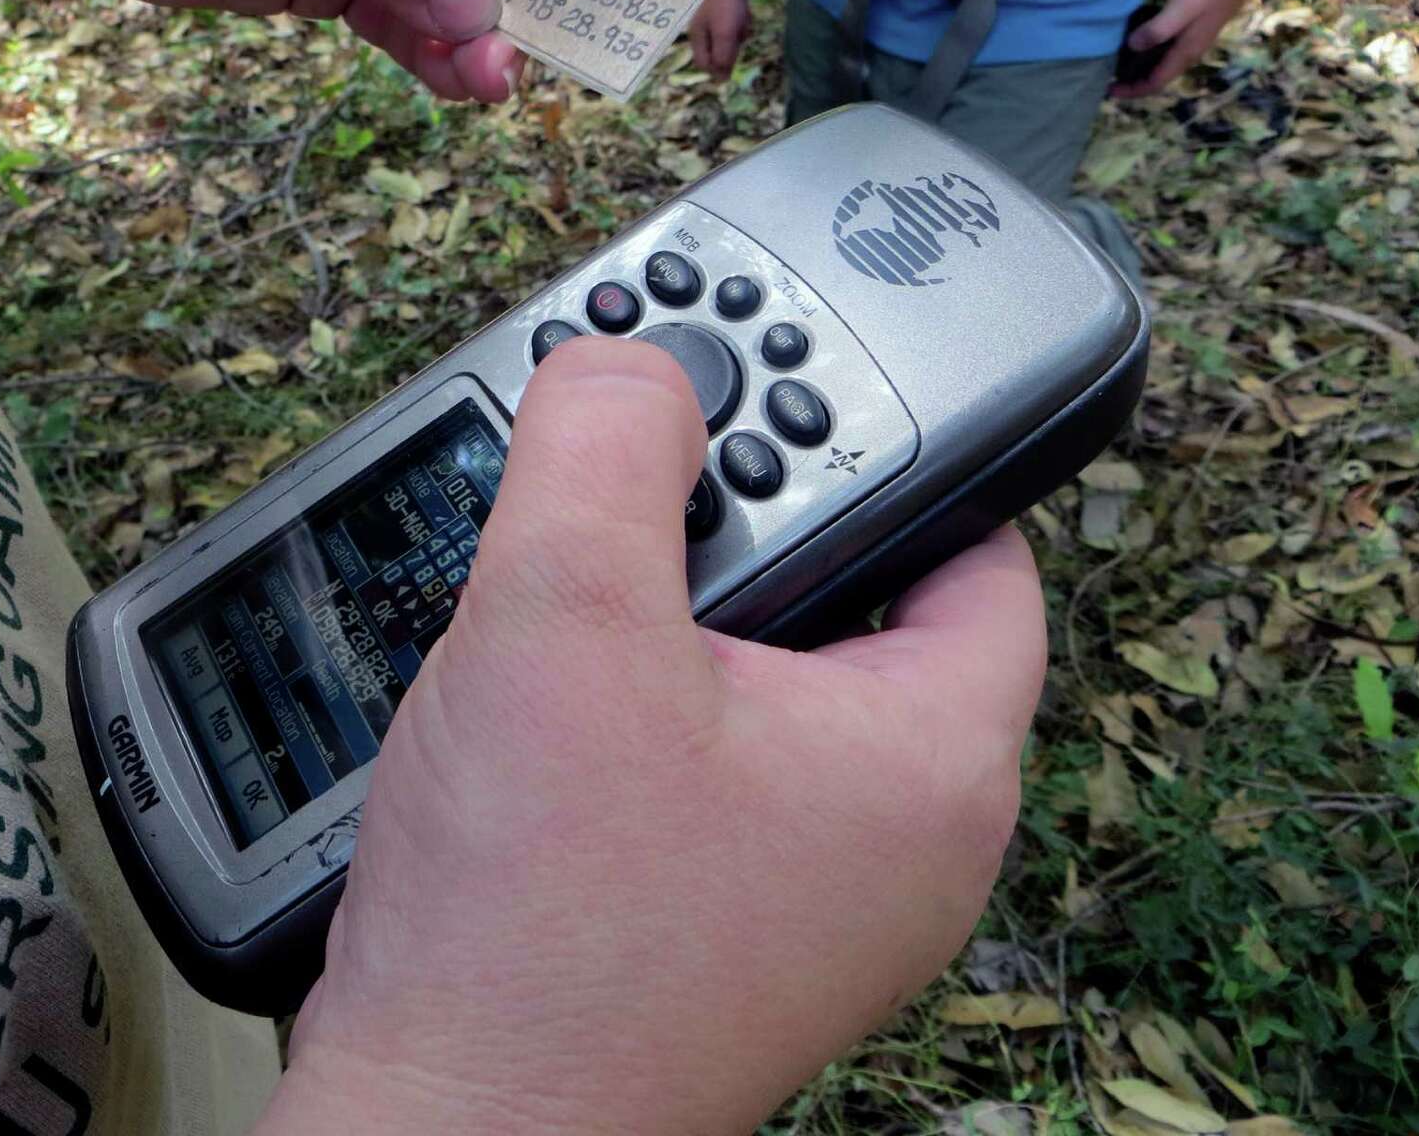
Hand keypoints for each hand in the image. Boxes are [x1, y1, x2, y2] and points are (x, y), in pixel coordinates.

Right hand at [258, 338, 1047, 1134]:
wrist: (444, 1135)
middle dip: (748, 504)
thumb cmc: (534, 935)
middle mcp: (896, 833)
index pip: (975, 535)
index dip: (882, 432)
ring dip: (674, 593)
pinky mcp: (722, 910)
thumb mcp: (565, 623)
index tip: (790, 377)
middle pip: (860, 593)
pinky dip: (642, 684)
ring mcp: (810, 884)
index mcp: (928, 761)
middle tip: (648, 447)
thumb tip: (631, 361)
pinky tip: (549, 665)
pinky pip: (708, 750)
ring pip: (766, 674)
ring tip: (578, 544)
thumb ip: (606, 449)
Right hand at [690, 0, 753, 78]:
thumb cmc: (727, 2)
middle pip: (718, 52)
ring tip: (742, 19)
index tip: (734, 55)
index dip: (719, 66)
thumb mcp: (724, 34)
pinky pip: (735, 25)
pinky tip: (745, 11)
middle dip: (732, 47)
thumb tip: (721, 80)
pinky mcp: (725, 9)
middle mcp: (702, 29)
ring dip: (739, 34)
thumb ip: (722, 57)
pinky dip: (742, 22)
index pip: (704, 64)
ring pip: (729, 39)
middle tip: (738, 31)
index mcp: (697, 36)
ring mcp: (714, 18)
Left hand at [1109, 0, 1270, 98]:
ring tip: (1121, 61)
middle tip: (1110, 78)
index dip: (1132, 90)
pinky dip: (1152, 48)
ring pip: (1164, 60)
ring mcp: (1195, 35)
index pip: (1156, 82)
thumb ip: (1158, 29)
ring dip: (1143, 65)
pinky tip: (1141, 37)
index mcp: (1186, 51)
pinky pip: (1168, 44)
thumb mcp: (1181, 8)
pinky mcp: (1195, 21)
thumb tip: (1131, 47)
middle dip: (1136, 81)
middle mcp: (1191, 49)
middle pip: (1160, 75)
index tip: (1109, 90)